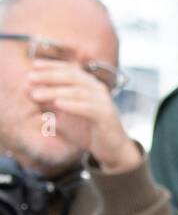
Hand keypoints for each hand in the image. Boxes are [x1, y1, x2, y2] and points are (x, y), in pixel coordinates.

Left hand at [27, 59, 139, 173]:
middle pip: (72, 76)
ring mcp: (104, 101)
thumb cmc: (88, 131)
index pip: (69, 69)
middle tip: (30, 78)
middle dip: (49, 76)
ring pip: (78, 91)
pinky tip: (57, 104)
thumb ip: (48, 102)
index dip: (51, 65)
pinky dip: (72, 105)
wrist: (112, 149)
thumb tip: (27, 89)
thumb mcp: (64, 114)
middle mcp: (98, 89)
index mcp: (89, 85)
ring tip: (36, 95)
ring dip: (55, 91)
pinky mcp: (106, 116)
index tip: (33, 65)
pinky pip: (88, 107)